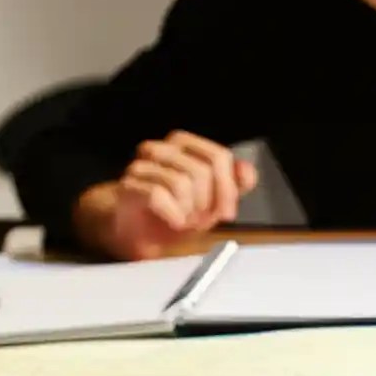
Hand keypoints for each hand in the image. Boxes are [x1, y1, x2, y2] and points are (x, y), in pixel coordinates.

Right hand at [75, 131, 257, 259]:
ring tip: (185, 219)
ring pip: (181, 181)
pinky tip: (174, 221)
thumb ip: (236, 183)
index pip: (218, 156)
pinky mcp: (129, 185)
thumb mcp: (214, 199)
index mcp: (184, 144)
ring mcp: (142, 166)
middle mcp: (162, 149)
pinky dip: (173, 214)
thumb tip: (246, 171)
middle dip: (208, 202)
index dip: (227, 188)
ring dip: (189, 209)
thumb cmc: (176, 209)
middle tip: (202, 218)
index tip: (227, 211)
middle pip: (202, 170)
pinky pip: (158, 195)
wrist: (138, 231)